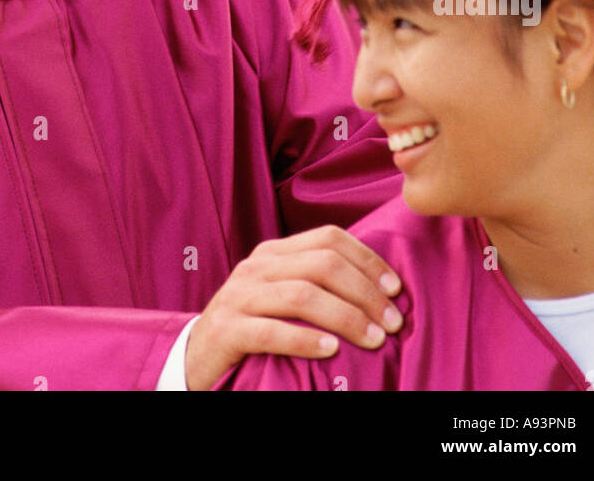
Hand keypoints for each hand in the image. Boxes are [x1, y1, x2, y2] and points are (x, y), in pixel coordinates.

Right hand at [184, 225, 402, 391]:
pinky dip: (305, 340)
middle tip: (393, 323)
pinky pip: (272, 331)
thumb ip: (316, 283)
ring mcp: (239, 296)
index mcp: (274, 252)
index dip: (367, 260)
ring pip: (302, 295)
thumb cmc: (253, 326)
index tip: (396, 289)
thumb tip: (379, 290)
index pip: (329, 238)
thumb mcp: (280, 294)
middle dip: (365, 293)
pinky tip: (331, 351)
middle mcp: (256, 266)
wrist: (197, 355)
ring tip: (374, 339)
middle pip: (322, 265)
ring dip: (346, 317)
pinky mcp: (228, 330)